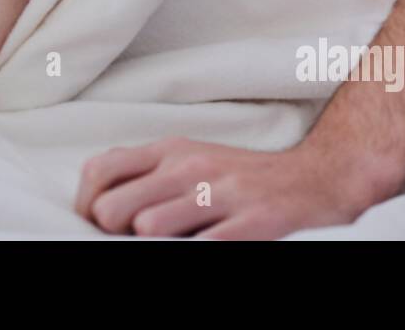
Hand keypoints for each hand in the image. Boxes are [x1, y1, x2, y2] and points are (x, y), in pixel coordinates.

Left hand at [75, 135, 393, 238]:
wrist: (316, 179)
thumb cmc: (239, 178)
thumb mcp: (188, 162)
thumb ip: (144, 176)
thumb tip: (95, 208)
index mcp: (168, 151)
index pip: (98, 172)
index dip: (87, 208)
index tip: (101, 230)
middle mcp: (189, 167)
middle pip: (112, 208)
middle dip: (114, 233)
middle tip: (135, 242)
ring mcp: (222, 193)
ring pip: (149, 226)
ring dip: (151, 245)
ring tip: (170, 245)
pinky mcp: (254, 221)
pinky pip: (205, 246)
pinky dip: (195, 253)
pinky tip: (200, 250)